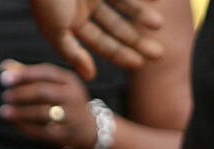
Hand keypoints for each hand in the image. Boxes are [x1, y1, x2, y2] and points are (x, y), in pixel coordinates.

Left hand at [0, 61, 96, 148]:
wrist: (90, 132)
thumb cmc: (66, 104)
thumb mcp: (55, 86)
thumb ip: (31, 75)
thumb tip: (6, 67)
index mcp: (70, 80)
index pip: (45, 72)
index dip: (24, 74)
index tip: (5, 78)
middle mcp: (73, 97)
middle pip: (42, 92)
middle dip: (20, 94)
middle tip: (5, 96)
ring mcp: (71, 117)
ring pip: (41, 113)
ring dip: (20, 112)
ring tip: (4, 111)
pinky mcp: (66, 135)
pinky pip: (42, 131)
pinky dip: (26, 126)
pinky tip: (15, 123)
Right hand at [30, 0, 163, 80]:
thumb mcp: (54, 29)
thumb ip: (72, 54)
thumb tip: (91, 76)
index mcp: (72, 22)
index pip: (101, 42)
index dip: (120, 54)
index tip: (139, 64)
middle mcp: (85, 5)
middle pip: (116, 27)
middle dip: (136, 40)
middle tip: (157, 54)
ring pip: (123, 5)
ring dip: (141, 15)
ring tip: (159, 25)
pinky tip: (156, 1)